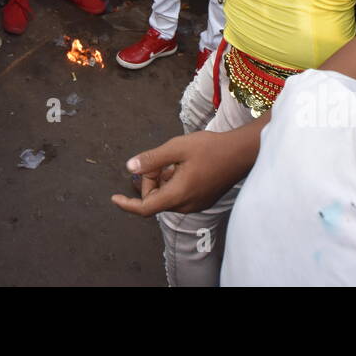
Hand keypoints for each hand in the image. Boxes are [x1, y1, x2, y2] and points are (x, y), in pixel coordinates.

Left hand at [109, 129, 254, 215]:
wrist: (241, 153)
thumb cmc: (210, 148)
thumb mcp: (177, 148)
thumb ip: (152, 160)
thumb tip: (130, 168)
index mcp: (178, 195)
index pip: (145, 208)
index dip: (127, 204)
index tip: (114, 198)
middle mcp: (186, 205)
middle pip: (156, 199)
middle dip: (150, 180)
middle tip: (158, 159)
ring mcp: (196, 204)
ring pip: (167, 196)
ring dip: (162, 180)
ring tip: (172, 159)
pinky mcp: (203, 200)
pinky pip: (179, 195)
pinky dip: (173, 182)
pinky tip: (181, 165)